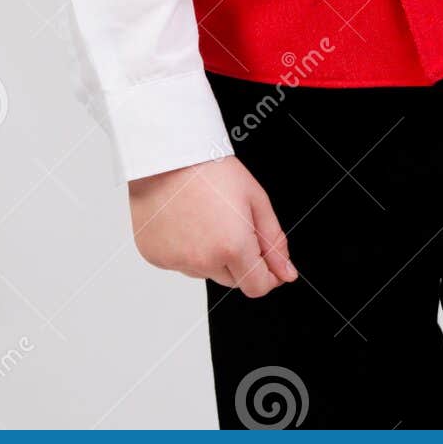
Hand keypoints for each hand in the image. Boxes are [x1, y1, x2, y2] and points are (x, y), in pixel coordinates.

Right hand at [128, 154, 297, 296]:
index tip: (268, 263)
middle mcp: (203, 261)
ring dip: (210, 255)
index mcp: (232, 246)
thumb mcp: (255, 199)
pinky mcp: (156, 257)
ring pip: (204, 271)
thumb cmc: (210, 170)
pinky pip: (179, 263)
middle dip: (239, 260)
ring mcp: (176, 261)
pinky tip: (185, 221)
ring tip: (205, 217)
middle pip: (232, 280)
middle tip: (230, 223)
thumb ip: (274, 241)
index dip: (268, 276)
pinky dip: (185, 249)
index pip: (257, 287)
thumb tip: (286, 272)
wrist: (168, 156)